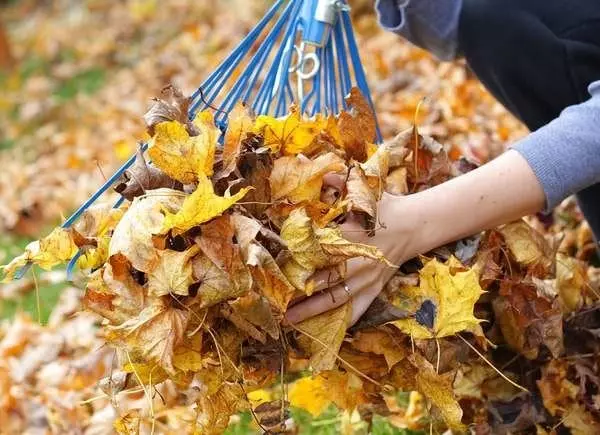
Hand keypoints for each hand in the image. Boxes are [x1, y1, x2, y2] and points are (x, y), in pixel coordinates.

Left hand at [284, 190, 413, 325]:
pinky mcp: (375, 289)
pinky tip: (326, 333)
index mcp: (351, 236)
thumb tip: (311, 169)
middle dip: (298, 290)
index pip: (318, 250)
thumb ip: (336, 183)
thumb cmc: (383, 207)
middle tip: (274, 299)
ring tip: (289, 320)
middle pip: (323, 279)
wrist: (414, 224)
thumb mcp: (362, 191)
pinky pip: (359, 309)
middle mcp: (358, 261)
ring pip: (336, 299)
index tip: (275, 267)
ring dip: (312, 310)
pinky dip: (343, 321)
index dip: (297, 260)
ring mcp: (367, 279)